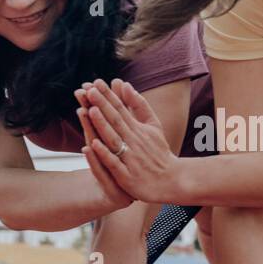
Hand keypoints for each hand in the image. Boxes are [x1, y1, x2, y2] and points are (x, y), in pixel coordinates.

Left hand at [80, 78, 183, 204]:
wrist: (172, 181)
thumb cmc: (159, 153)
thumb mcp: (153, 125)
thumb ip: (140, 105)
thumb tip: (126, 84)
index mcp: (138, 129)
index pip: (121, 109)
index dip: (108, 96)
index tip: (95, 82)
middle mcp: (134, 142)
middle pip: (116, 121)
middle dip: (102, 105)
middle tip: (89, 90)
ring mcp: (131, 159)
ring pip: (114, 140)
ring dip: (102, 125)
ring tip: (91, 110)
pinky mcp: (127, 176)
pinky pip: (114, 164)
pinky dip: (104, 154)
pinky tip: (93, 145)